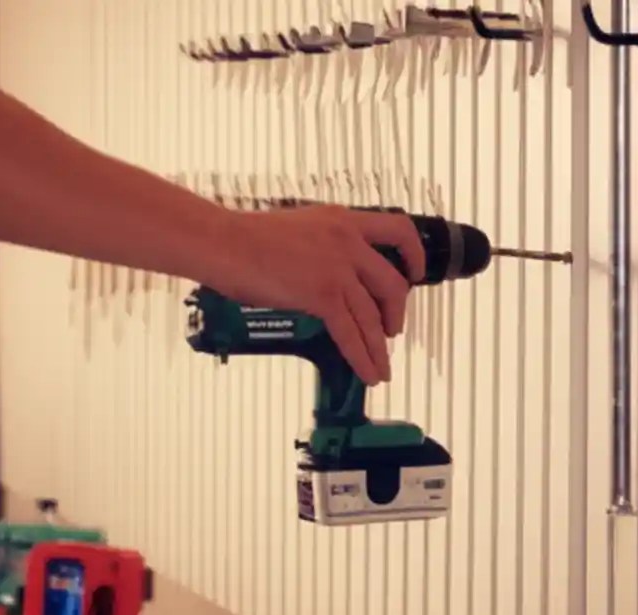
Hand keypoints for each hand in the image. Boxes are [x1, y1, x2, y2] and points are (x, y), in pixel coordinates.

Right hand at [203, 204, 426, 384]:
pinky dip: (363, 357)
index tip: (414, 273)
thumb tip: (325, 273)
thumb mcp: (297, 228)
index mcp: (342, 219)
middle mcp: (347, 241)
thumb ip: (321, 245)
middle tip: (391, 330)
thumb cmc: (245, 238)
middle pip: (392, 282)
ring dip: (380, 346)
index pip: (397, 229)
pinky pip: (351, 332)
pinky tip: (368, 373)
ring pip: (374, 315)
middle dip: (396, 312)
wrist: (223, 243)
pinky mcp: (323, 293)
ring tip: (381, 367)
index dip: (413, 254)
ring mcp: (338, 268)